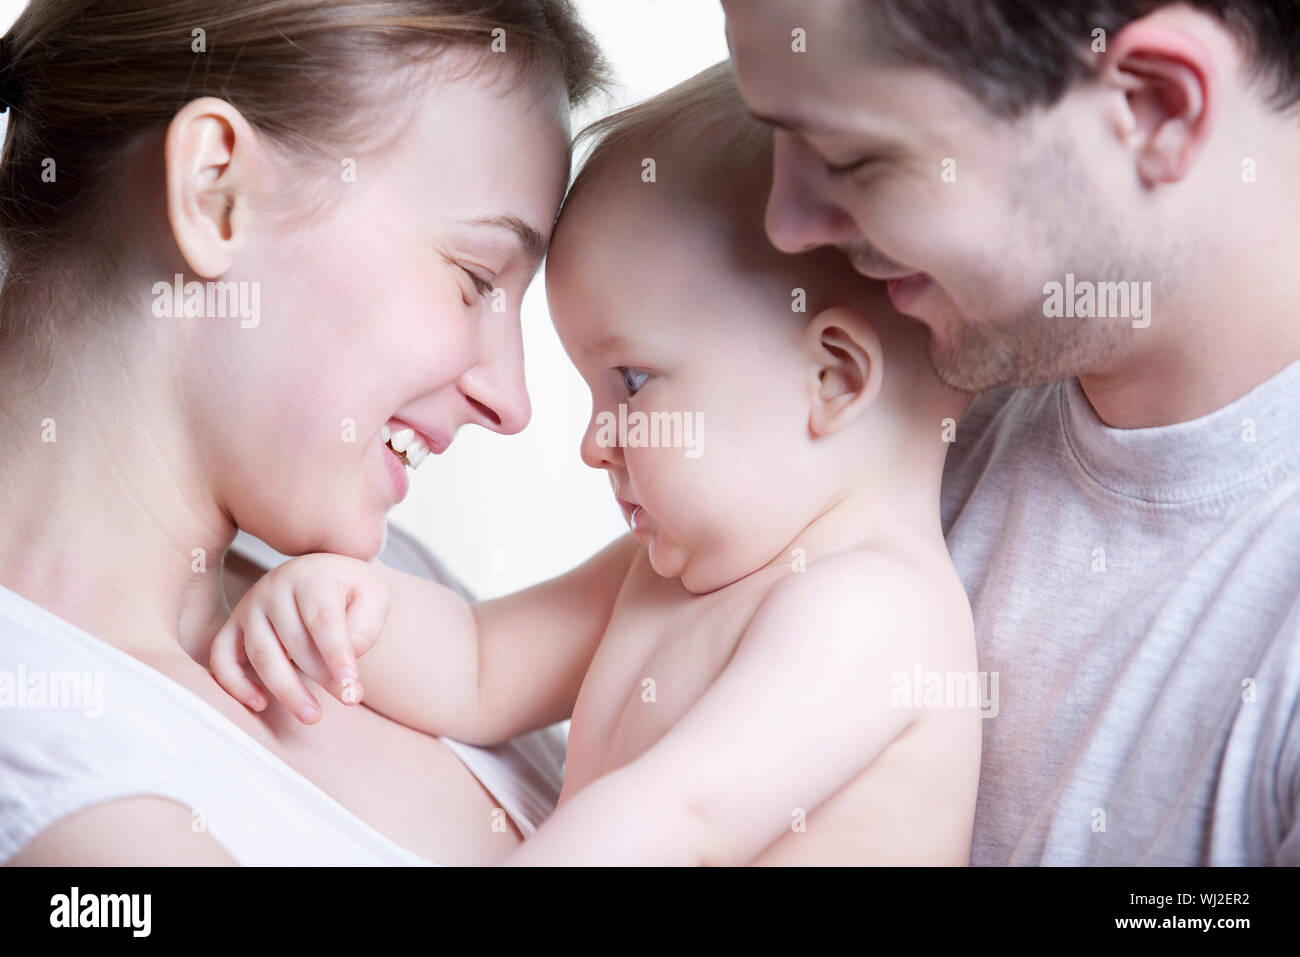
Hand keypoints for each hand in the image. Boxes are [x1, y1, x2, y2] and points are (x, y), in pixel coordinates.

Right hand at [210, 553, 389, 723]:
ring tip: (313, 716)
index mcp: (312, 577)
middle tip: (348, 700)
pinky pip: (222, 658)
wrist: (323, 575)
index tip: (351, 688)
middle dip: (322, 678)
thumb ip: (364, 628)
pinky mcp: (233, 625)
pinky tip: (261, 704)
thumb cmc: (351, 592)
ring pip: (261, 655)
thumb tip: (340, 663)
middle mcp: (274, 587)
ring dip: (286, 691)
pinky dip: (235, 684)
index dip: (337, 656)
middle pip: (294, 642)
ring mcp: (250, 606)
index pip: (323, 620)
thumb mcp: (374, 597)